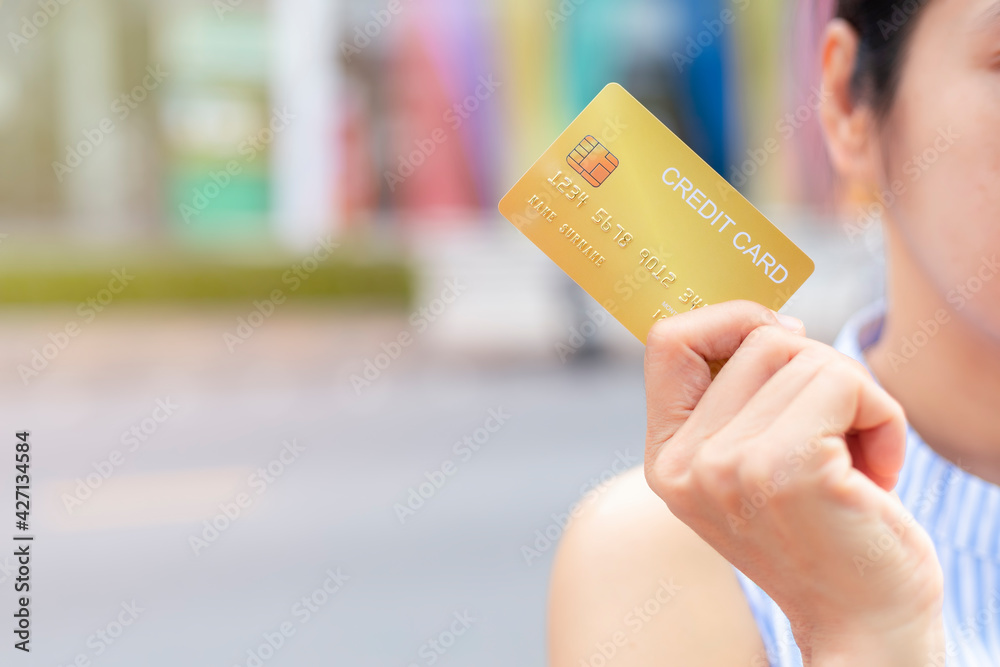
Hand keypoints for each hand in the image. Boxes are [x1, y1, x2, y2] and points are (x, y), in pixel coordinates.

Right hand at [642, 301, 943, 664]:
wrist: (863, 622)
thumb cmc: (824, 532)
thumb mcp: (755, 463)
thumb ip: (742, 398)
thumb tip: (775, 321)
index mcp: (667, 458)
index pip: (670, 340)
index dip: (730, 318)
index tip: (784, 337)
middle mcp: (685, 464)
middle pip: (758, 338)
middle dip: (820, 369)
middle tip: (837, 433)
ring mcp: (728, 467)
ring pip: (804, 353)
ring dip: (856, 396)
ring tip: (856, 459)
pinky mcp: (785, 470)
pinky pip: (844, 382)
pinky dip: (882, 415)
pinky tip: (877, 472)